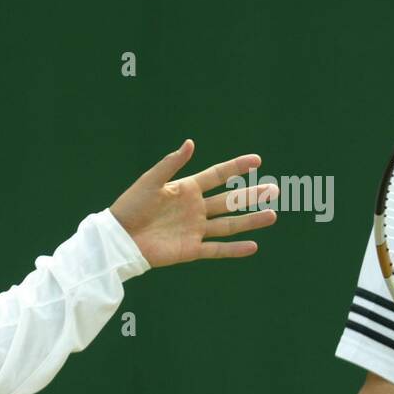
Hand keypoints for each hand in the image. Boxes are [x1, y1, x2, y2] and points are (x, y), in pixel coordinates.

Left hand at [110, 140, 278, 267]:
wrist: (119, 238)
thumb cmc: (130, 206)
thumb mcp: (150, 181)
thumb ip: (171, 164)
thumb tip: (191, 143)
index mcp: (186, 189)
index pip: (218, 176)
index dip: (237, 167)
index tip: (257, 161)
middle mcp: (195, 209)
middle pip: (229, 201)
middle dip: (251, 195)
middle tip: (274, 190)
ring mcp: (195, 230)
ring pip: (229, 224)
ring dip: (250, 220)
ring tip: (272, 215)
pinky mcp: (191, 250)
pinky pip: (217, 249)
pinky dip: (235, 249)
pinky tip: (253, 246)